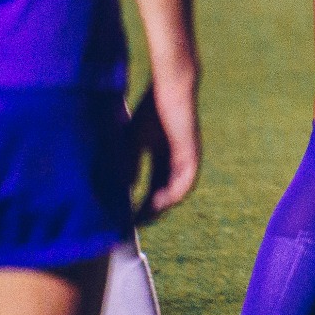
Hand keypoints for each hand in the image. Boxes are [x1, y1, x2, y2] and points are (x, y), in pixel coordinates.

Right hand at [128, 75, 200, 224]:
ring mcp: (185, 159)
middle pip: (163, 194)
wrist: (171, 88)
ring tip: (144, 219)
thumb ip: (128, 163)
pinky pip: (186, 181)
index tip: (125, 216)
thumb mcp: (132, 142)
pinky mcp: (192, 154)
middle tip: (133, 225)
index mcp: (162, 158)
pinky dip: (174, 194)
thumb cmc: (151, 110)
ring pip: (176, 191)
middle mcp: (175, 162)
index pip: (151, 187)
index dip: (138, 202)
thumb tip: (123, 189)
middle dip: (148, 210)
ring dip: (160, 207)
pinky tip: (160, 204)